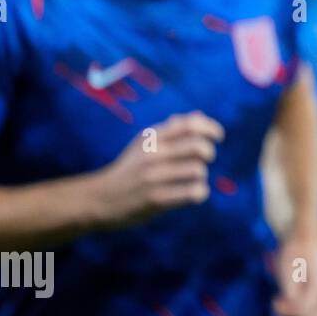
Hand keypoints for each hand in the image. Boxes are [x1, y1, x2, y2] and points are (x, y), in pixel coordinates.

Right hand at [91, 112, 223, 229]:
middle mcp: (153, 154)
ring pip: (198, 170)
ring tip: (191, 180)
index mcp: (152, 137)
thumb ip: (172, 130)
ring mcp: (154, 177)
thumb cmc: (129, 169)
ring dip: (201, 176)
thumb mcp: (144, 144)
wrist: (99, 198)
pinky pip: (193, 193)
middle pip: (199, 146)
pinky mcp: (156, 199)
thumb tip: (199, 116)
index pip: (190, 124)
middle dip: (209, 153)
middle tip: (203, 160)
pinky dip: (199, 193)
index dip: (211, 128)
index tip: (217, 136)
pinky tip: (192, 194)